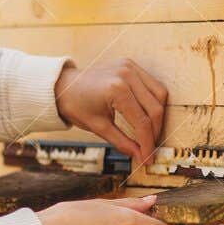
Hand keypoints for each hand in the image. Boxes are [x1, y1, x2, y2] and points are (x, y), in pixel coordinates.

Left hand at [53, 59, 168, 164]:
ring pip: (159, 94)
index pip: (142, 122)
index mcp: (116, 90)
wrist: (63, 86)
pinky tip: (149, 114)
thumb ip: (123, 142)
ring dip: (158, 115)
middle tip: (150, 148)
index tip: (148, 159)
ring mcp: (130, 67)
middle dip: (155, 132)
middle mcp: (126, 75)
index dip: (147, 143)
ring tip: (151, 133)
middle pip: (155, 108)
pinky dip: (154, 100)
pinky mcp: (130, 65)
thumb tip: (141, 157)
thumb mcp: (99, 127)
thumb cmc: (76, 105)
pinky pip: (153, 83)